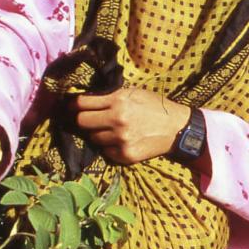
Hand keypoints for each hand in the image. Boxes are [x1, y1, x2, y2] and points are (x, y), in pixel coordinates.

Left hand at [71, 87, 191, 163]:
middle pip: (82, 122)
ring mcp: (120, 140)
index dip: (73, 105)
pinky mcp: (125, 155)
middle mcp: (117, 120)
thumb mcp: (133, 93)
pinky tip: (119, 141)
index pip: (82, 103)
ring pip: (93, 138)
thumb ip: (111, 96)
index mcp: (118, 101)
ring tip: (109, 129)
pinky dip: (109, 146)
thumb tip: (86, 99)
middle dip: (82, 120)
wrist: (177, 128)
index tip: (70, 107)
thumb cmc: (155, 106)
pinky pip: (105, 151)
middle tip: (87, 119)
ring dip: (97, 133)